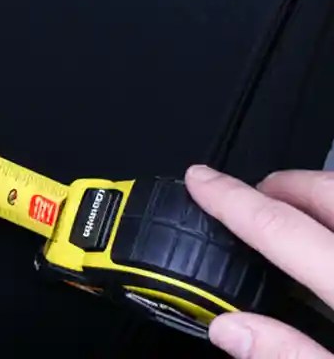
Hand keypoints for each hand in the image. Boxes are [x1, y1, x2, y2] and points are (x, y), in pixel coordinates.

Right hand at [184, 165, 333, 358]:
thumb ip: (289, 354)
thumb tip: (229, 328)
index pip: (282, 229)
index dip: (233, 201)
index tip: (200, 180)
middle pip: (328, 194)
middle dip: (283, 185)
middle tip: (248, 194)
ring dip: (316, 198)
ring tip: (289, 213)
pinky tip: (325, 245)